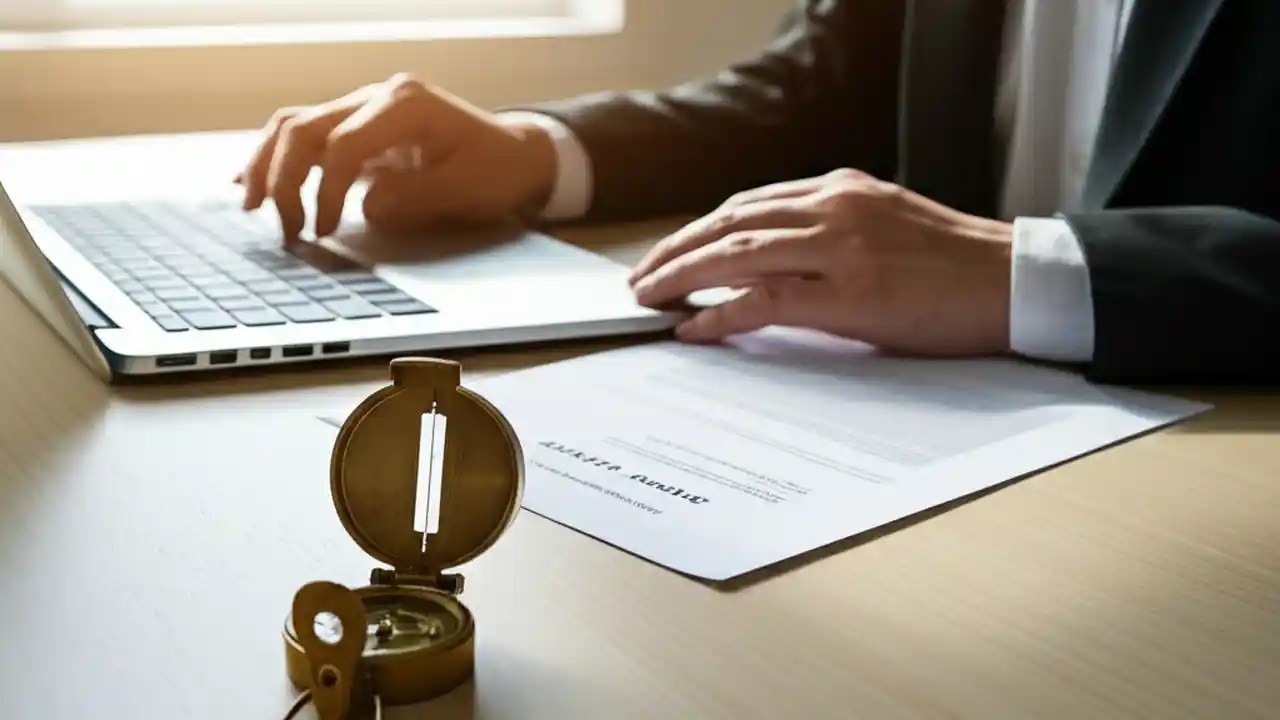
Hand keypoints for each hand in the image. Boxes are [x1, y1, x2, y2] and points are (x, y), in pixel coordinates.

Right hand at [237, 73, 557, 237]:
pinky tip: (252, 183)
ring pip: (295, 124)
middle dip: (285, 179)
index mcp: (406, 105)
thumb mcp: (467, 188)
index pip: (343, 144)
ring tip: (253, 206)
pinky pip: (305, 134)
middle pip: (305, 127)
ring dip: (268, 165)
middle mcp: (377, 96)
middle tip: (286, 230)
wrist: (515, 155)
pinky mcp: (357, 126)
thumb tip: (367, 205)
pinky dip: (276, 157)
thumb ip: (417, 195)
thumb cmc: (496, 171)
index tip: (321, 231)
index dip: (324, 190)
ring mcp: (364, 108)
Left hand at [628, 169, 1013, 355]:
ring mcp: (842, 247)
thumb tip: (769, 264)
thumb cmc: (953, 263)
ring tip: (649, 297)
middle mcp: (835, 207)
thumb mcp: (883, 225)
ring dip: (682, 275)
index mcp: (841, 189)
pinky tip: (695, 326)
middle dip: (676, 250)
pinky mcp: (852, 293)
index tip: (670, 251)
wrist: (1014, 280)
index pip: (748, 203)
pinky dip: (722, 312)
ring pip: (737, 254)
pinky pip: (766, 300)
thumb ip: (827, 232)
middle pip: (730, 222)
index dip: (700, 230)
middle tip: (641, 277)